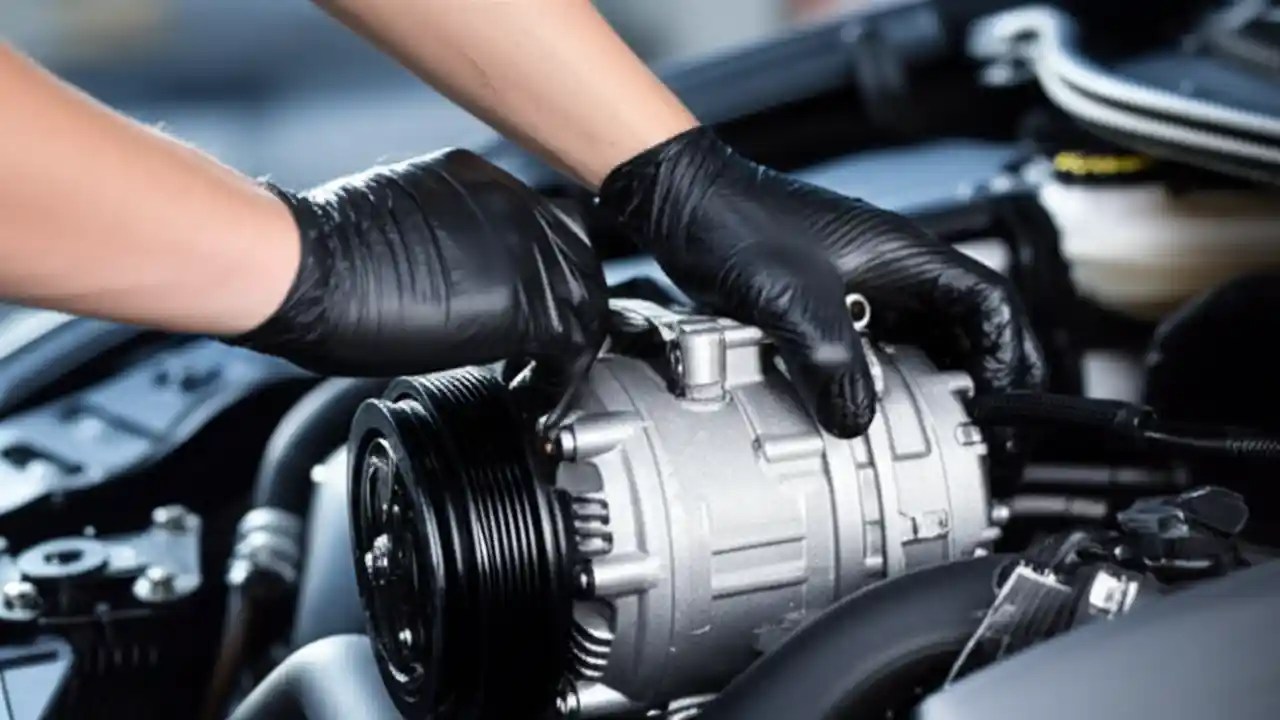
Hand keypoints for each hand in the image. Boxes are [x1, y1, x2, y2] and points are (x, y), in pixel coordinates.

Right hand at [230, 150, 608, 379]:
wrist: (303, 268)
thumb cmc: (317, 253)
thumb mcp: (395, 224)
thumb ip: (440, 241)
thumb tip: (446, 278)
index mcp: (477, 179)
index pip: (538, 225)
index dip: (537, 274)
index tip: (520, 309)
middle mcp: (513, 204)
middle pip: (575, 257)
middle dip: (562, 306)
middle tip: (537, 350)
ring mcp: (527, 252)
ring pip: (585, 299)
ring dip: (568, 344)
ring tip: (539, 380)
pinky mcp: (528, 305)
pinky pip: (573, 346)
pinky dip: (562, 380)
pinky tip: (539, 401)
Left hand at [597, 127, 1044, 437]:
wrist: (684, 205)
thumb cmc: (736, 223)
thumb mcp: (792, 303)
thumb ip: (832, 366)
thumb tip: (856, 422)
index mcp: (909, 255)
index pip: (991, 306)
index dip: (1007, 359)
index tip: (1002, 410)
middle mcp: (895, 269)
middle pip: (964, 330)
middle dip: (978, 384)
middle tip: (977, 436)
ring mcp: (863, 285)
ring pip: (920, 342)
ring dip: (929, 386)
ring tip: (931, 435)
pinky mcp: (830, 302)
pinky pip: (875, 348)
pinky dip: (881, 381)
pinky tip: (864, 410)